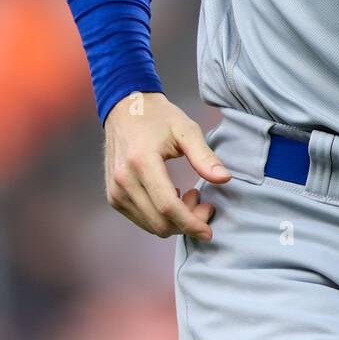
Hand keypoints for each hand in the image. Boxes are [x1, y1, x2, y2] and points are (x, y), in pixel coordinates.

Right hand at [104, 91, 229, 239]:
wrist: (125, 108)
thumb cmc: (159, 117)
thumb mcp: (186, 130)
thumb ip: (204, 156)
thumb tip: (225, 179)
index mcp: (142, 162)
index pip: (168, 206)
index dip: (190, 223)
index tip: (209, 231)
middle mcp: (123, 180)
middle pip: (160, 222)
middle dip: (187, 222)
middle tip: (203, 202)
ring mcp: (115, 191)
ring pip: (151, 225)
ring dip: (175, 221)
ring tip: (190, 195)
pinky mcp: (113, 196)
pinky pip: (141, 219)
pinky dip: (161, 217)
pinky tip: (173, 196)